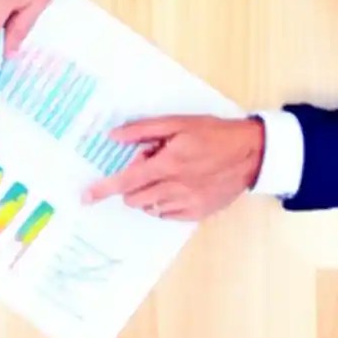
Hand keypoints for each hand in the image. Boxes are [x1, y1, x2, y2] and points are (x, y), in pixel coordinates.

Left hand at [82, 116, 264, 219]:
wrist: (252, 153)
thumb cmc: (214, 134)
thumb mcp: (178, 124)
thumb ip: (143, 130)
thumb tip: (114, 136)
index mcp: (168, 164)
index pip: (126, 181)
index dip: (103, 190)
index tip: (86, 197)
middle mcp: (175, 188)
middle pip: (134, 197)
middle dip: (132, 184)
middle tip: (152, 164)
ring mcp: (187, 203)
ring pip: (149, 207)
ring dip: (148, 193)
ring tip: (168, 174)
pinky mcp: (197, 213)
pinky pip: (166, 213)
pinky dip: (164, 202)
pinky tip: (178, 186)